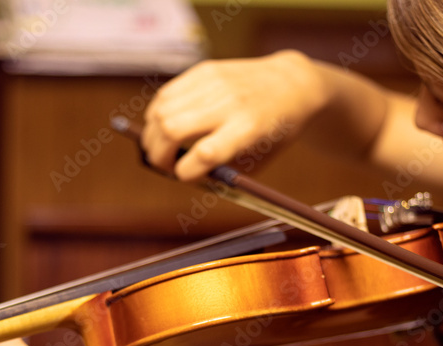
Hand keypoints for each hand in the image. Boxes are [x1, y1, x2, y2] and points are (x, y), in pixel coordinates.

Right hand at [141, 50, 327, 180]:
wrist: (290, 83)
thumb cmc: (275, 130)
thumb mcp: (260, 159)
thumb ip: (224, 173)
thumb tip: (184, 178)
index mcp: (248, 129)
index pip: (206, 153)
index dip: (185, 172)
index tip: (183, 176)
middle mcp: (229, 103)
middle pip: (172, 129)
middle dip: (158, 154)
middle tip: (162, 165)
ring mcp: (214, 83)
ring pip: (162, 111)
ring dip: (152, 135)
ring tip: (158, 147)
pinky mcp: (203, 70)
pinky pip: (166, 94)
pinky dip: (156, 114)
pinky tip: (161, 125)